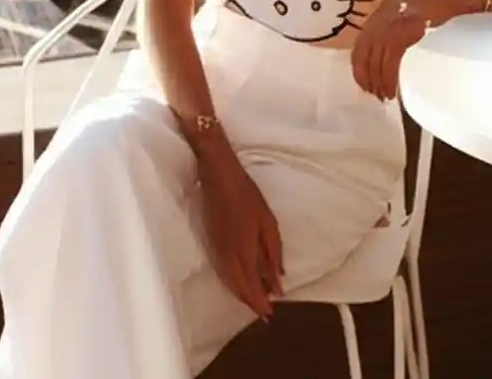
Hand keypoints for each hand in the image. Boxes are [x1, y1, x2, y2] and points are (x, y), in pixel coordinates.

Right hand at [196, 139, 283, 320]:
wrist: (218, 176)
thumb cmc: (247, 196)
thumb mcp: (268, 223)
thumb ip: (273, 254)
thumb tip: (279, 281)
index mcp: (243, 252)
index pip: (252, 286)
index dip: (260, 302)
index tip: (270, 315)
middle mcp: (227, 256)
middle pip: (238, 288)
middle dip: (251, 302)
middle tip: (264, 314)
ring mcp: (217, 250)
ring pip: (229, 281)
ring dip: (242, 293)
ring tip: (256, 300)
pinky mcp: (212, 243)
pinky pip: (223, 272)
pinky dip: (233, 282)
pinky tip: (241, 281)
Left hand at [351, 0, 436, 100]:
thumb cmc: (431, 5)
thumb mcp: (404, 16)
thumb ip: (392, 32)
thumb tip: (389, 58)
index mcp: (376, 19)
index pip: (358, 50)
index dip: (360, 71)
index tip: (365, 85)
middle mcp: (378, 23)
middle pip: (366, 59)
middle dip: (371, 80)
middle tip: (379, 95)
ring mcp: (389, 28)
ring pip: (377, 63)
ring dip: (381, 83)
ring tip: (387, 96)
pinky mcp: (402, 34)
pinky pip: (391, 61)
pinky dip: (391, 78)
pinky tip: (395, 89)